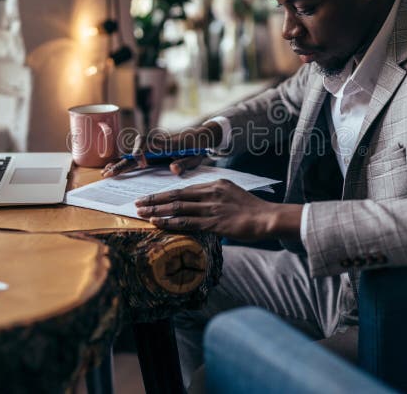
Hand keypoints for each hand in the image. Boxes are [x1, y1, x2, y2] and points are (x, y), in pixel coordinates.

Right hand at [101, 122, 221, 177]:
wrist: (199, 139)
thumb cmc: (197, 148)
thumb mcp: (195, 158)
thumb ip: (185, 163)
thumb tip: (172, 169)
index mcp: (164, 145)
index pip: (146, 145)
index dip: (140, 153)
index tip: (142, 163)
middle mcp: (154, 146)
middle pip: (133, 151)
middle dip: (121, 161)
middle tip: (109, 172)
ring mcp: (151, 151)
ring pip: (131, 154)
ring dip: (119, 162)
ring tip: (106, 172)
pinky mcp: (151, 155)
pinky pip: (134, 159)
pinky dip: (123, 163)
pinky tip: (113, 170)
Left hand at [135, 179, 302, 241]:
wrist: (268, 217)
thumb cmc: (251, 209)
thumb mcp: (231, 194)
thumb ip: (214, 197)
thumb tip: (198, 206)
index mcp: (214, 184)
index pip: (184, 188)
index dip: (165, 193)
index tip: (151, 197)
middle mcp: (210, 193)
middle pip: (176, 196)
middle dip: (154, 200)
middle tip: (137, 203)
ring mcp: (211, 207)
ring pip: (177, 208)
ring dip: (157, 210)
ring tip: (141, 213)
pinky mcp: (214, 222)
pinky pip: (187, 222)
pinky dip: (169, 222)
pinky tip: (157, 223)